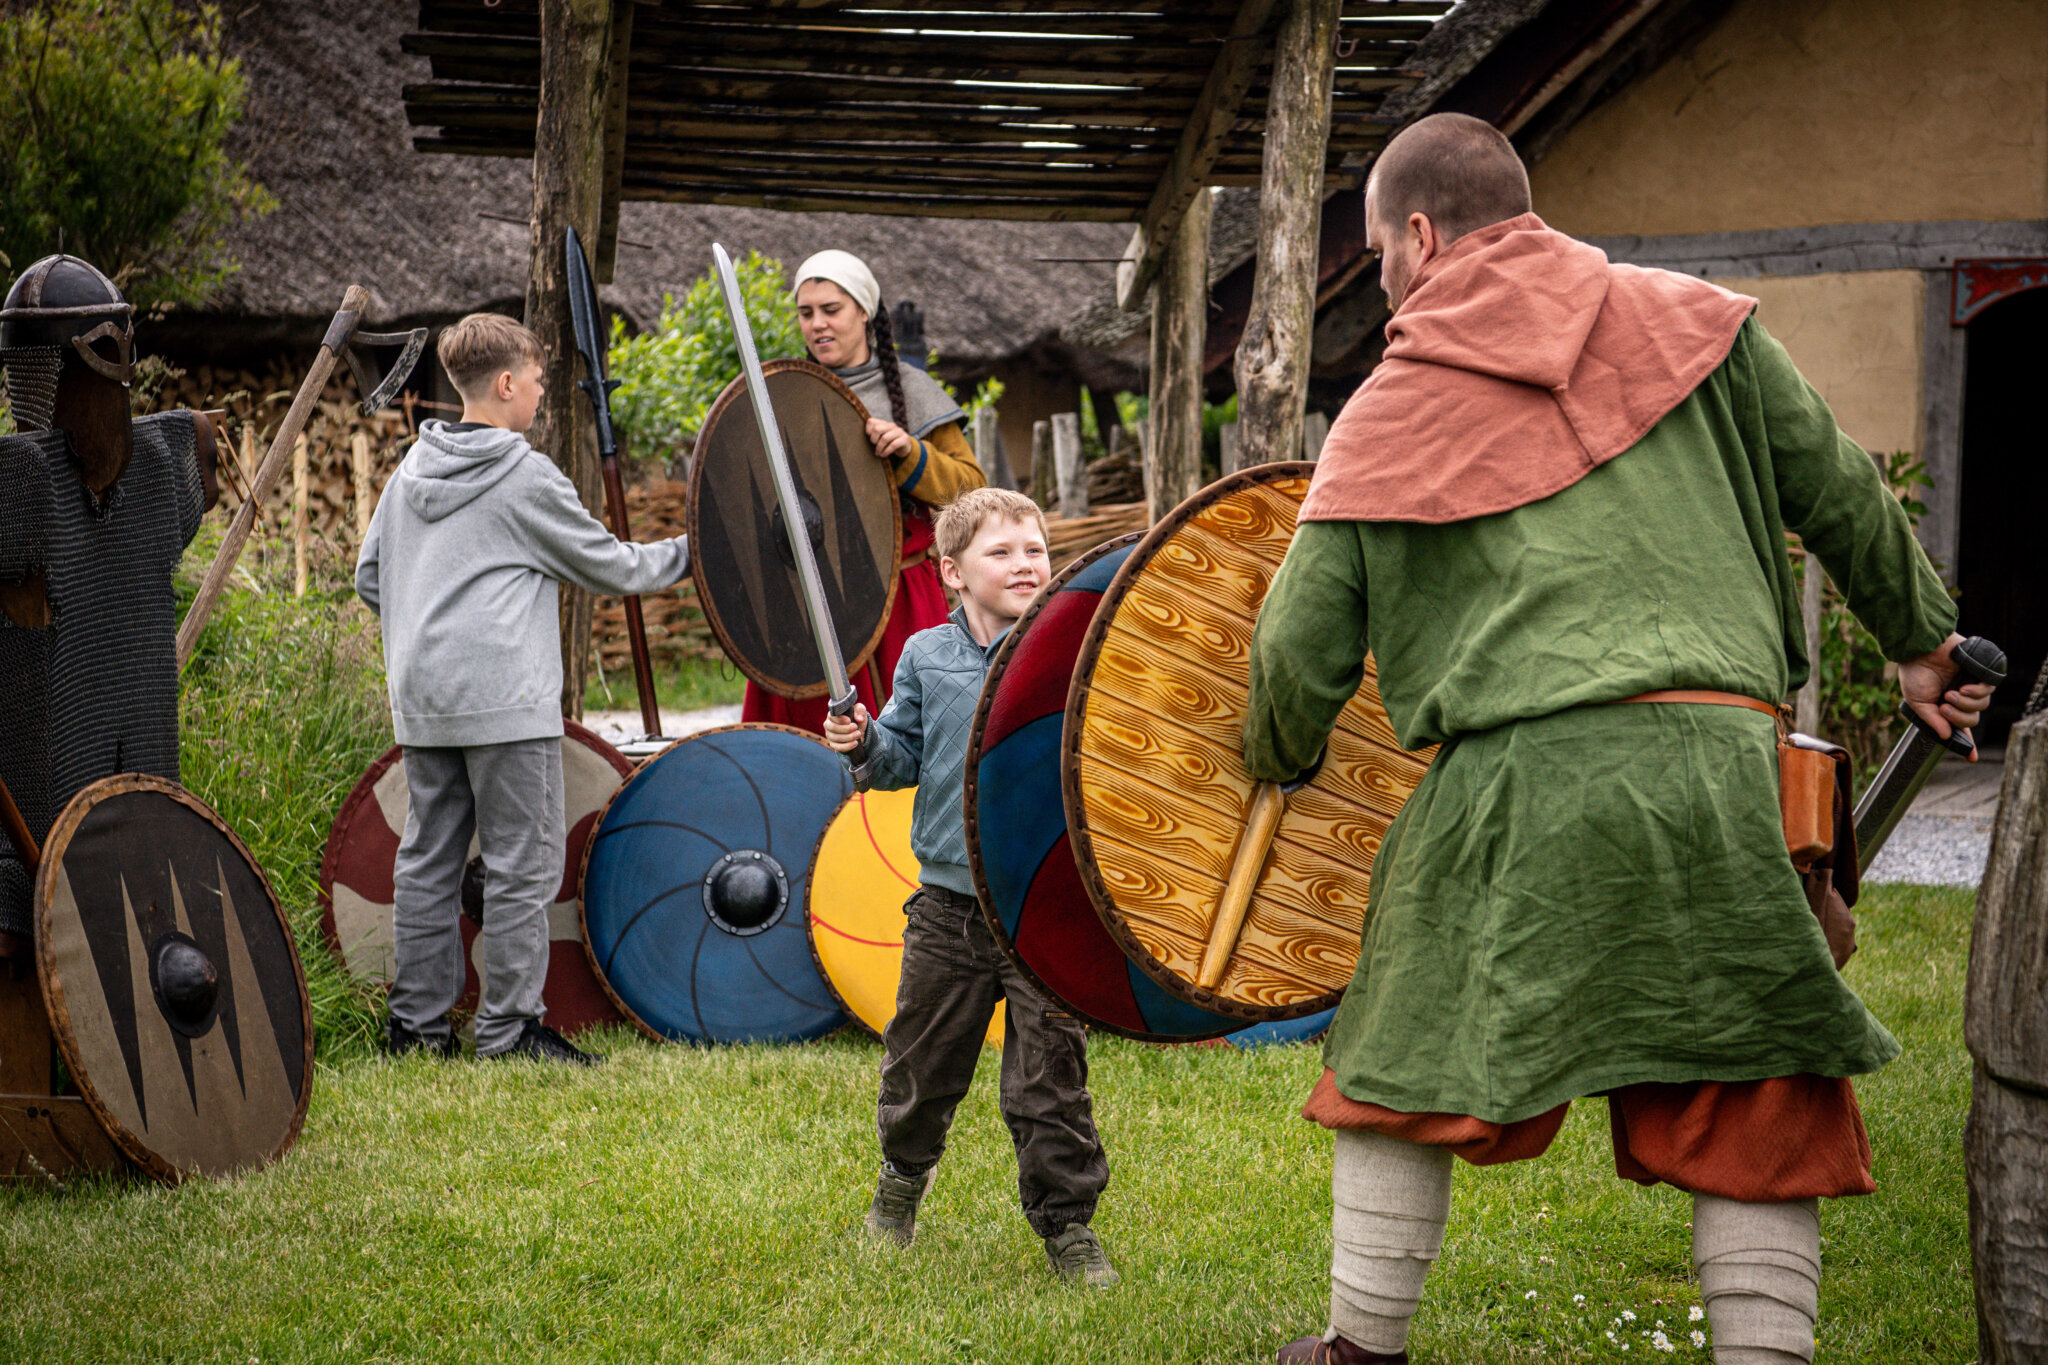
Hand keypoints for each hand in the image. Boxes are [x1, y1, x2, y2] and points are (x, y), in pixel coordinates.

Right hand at [823, 703, 869, 753]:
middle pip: (832, 727)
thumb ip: (860, 710)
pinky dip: (847, 746)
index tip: (849, 720)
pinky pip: (838, 747)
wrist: (858, 730)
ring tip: (858, 734)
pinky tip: (855, 743)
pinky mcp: (833, 744)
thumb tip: (859, 719)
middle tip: (855, 727)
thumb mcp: (860, 711)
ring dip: (848, 737)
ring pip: (835, 738)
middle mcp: (828, 724)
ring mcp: (829, 735)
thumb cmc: (856, 718)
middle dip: (845, 728)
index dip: (840, 719)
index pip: (831, 716)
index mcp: (832, 714)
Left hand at [865, 417, 916, 461]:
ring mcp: (899, 431)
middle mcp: (891, 425)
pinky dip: (886, 451)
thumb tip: (859, 438)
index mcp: (884, 423)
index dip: (868, 430)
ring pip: (885, 438)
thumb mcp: (882, 436)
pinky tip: (884, 455)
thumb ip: (874, 434)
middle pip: (877, 429)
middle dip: (873, 440)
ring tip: (878, 454)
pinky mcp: (905, 439)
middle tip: (874, 446)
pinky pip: (893, 445)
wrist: (906, 447)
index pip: (871, 421)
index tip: (869, 438)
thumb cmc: (889, 442)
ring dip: (879, 448)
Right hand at [1899, 632, 1995, 747]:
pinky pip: (1988, 691)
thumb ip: (1932, 720)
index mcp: (1945, 706)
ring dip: (1966, 703)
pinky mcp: (1981, 673)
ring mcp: (1972, 685)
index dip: (1966, 743)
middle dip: (1959, 717)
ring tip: (1951, 692)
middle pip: (1972, 720)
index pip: (1959, 728)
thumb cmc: (1914, 673)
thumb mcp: (1917, 702)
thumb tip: (1947, 735)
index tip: (1972, 757)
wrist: (1920, 649)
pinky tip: (1964, 686)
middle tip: (1945, 706)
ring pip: (1981, 707)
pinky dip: (1977, 692)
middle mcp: (1960, 698)